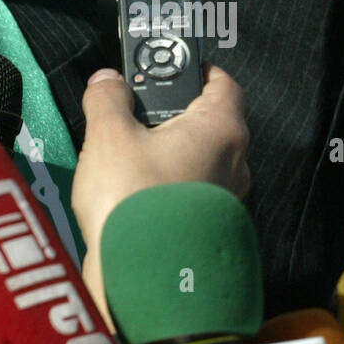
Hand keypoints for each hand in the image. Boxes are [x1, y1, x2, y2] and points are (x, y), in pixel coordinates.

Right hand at [71, 65, 249, 254]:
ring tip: (129, 153)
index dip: (196, 68)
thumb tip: (107, 80)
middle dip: (176, 112)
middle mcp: (236, 163)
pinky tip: (137, 189)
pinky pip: (194, 191)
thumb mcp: (108, 135)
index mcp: (222, 130)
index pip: (223, 82)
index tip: (169, 64)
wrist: (142, 280)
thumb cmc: (134, 197)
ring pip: (202, 159)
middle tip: (137, 108)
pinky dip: (171, 183)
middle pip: (211, 122)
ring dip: (172, 151)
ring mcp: (228, 200)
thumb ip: (107, 97)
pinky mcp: (212, 230)